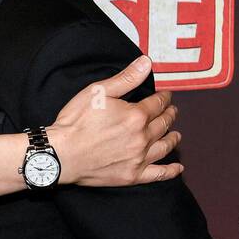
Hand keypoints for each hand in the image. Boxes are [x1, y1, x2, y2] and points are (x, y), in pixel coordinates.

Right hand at [47, 55, 181, 186]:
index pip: (157, 104)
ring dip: (173, 139)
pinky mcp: (132, 175)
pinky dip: (170, 171)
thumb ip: (125, 78)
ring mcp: (139, 158)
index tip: (166, 95)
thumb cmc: (75, 122)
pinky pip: (158, 174)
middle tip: (172, 111)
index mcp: (136, 116)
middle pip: (163, 124)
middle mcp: (142, 138)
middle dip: (170, 115)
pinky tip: (177, 168)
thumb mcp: (98, 92)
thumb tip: (146, 63)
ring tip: (176, 134)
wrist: (61, 154)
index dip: (164, 98)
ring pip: (164, 147)